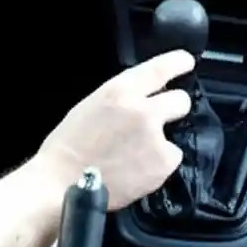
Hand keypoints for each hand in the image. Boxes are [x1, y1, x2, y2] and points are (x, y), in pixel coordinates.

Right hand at [35, 50, 193, 210]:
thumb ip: (121, 99)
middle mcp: (142, 110)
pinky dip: (159, 166)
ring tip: (139, 156)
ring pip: (177, 134)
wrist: (59, 184)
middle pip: (181, 99)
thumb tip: (144, 98)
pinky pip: (172, 159)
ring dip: (163, 142)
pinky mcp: (162, 164)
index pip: (161, 68)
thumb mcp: (91, 106)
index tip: (187, 62)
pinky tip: (138, 172)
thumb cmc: (68, 146)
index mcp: (119, 90)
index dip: (178, 63)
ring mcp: (155, 137)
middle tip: (161, 120)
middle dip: (174, 108)